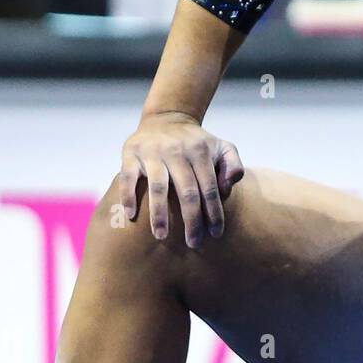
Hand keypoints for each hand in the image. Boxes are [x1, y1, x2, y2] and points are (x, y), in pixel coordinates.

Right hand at [119, 111, 245, 247]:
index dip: (214, 212)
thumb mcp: (222, 147)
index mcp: (201, 152)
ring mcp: (153, 153)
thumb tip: (228, 185)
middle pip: (187, 192)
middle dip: (191, 220)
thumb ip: (233, 164)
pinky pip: (128, 178)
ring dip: (159, 214)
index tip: (216, 234)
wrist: (166, 119)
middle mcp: (177, 152)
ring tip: (161, 236)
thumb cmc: (197, 143)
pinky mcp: (131, 154)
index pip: (210, 188)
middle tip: (193, 243)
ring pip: (158, 187)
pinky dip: (128, 196)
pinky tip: (132, 216)